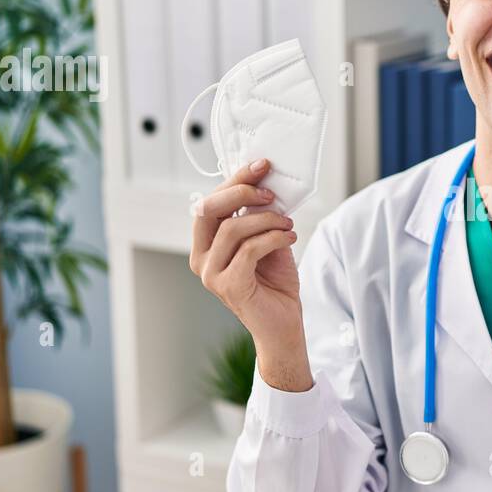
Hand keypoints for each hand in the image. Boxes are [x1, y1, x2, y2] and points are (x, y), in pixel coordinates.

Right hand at [189, 159, 312, 390]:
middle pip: (210, 209)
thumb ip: (258, 217)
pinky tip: (290, 239)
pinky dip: (274, 238)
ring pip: (234, 228)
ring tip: (288, 225)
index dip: (234, 180)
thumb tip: (266, 183)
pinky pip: (250, 249)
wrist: (283, 325)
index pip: (210, 203)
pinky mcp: (229, 286)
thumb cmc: (275, 284)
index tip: (262, 165)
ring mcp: (211, 274)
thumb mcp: (266, 240)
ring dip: (267, 219)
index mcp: (205, 245)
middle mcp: (201, 259)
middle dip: (243, 191)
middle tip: (272, 193)